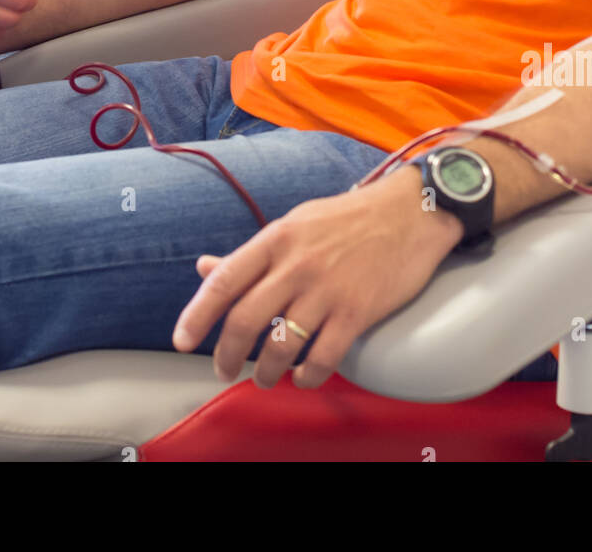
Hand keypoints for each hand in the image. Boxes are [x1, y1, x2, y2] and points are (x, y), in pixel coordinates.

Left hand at [170, 166, 462, 388]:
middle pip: (245, 320)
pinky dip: (307, 376)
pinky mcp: (357, 311)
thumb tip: (206, 269)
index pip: (225, 280)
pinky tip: (303, 378)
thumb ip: (252, 253)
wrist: (410, 212)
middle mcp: (296, 264)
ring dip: (265, 371)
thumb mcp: (295, 223)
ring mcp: (327, 289)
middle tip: (224, 370)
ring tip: (263, 378)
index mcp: (277, 238)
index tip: (182, 341)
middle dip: (227, 355)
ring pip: (280, 345)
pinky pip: (323, 357)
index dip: (198, 315)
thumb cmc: (349, 218)